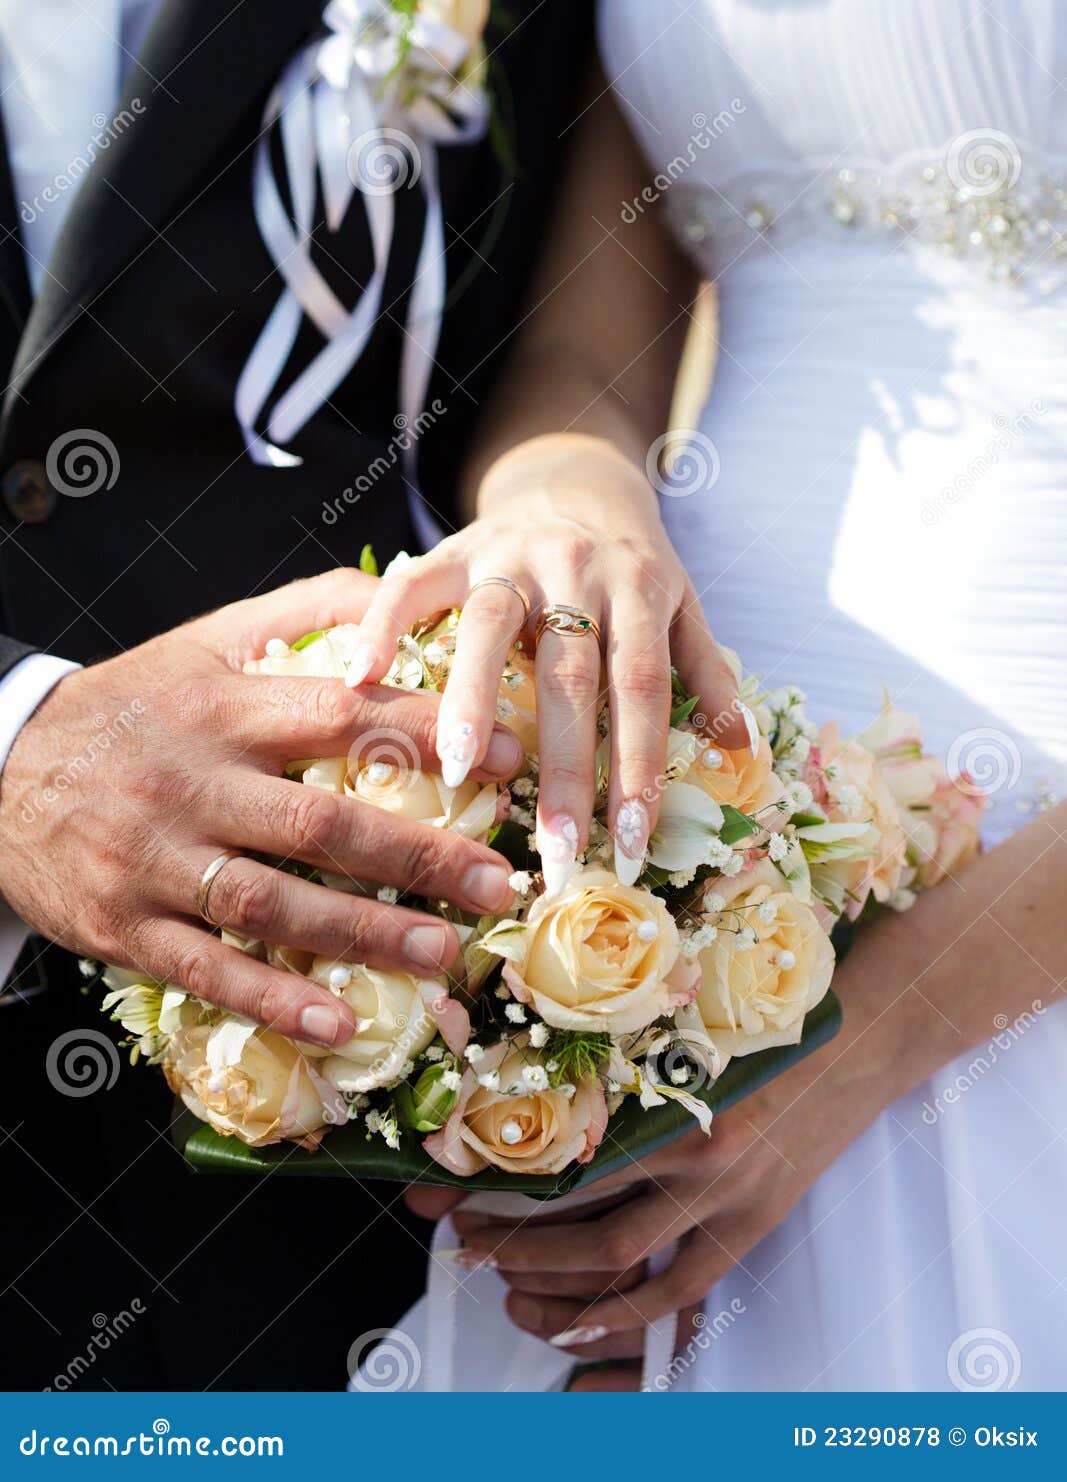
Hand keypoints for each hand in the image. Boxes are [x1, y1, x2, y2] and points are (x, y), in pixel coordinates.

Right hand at [0, 568, 521, 1044]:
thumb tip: (395, 590)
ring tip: (442, 953)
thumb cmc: (133, 703)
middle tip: (500, 882)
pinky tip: (338, 1021)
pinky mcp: (122, 924)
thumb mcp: (207, 638)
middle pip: (319, 822)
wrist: (3, 764)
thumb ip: (302, 610)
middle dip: (419, 856)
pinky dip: (272, 999)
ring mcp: (155, 858)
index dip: (430, 734)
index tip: (510, 756)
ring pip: (269, 902)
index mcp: (225, 707)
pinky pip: (206, 968)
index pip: (342, 714)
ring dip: (362, 933)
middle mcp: (193, 781)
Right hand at [351, 435, 749, 893]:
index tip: (632, 844)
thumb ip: (707, 670)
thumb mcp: (682, 603)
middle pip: (569, 676)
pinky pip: (411, 585)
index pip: (640, 688)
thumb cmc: (630, 561)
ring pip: (489, 629)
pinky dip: (381, 626)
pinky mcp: (454, 548)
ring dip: (471, 701)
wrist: (576, 478)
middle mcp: (576, 568)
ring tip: (458, 773)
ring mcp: (510, 555)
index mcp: (639, 588)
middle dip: (564, 769)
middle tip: (556, 852)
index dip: (638, 765)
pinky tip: (359, 679)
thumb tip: (743, 749)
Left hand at [414, 1038, 886, 1390]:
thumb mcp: (681, 1025)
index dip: (494, 1173)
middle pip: (575, 1210)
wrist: (855, 1045)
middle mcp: (693, 1147)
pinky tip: (574, 1325)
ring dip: (547, 1277)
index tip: (442, 1185)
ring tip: (497, 1279)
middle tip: (454, 1237)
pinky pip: (680, 1290)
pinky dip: (623, 1316)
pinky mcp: (751, 1224)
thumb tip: (524, 1077)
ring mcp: (726, 1194)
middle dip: (503, 1233)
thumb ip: (614, 1052)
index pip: (558, 1143)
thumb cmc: (756, 1022)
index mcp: (667, 1088)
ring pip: (616, 1256)